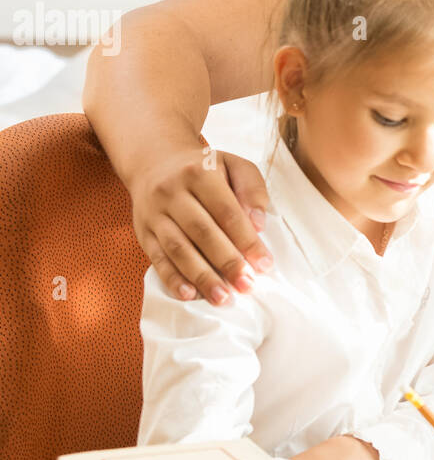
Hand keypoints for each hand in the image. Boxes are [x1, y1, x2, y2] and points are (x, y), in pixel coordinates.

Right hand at [131, 143, 273, 303]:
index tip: (264, 264)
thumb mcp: (233, 165)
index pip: (226, 211)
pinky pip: (157, 258)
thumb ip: (252, 189)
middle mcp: (172, 192)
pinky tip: (189, 295)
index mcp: (200, 173)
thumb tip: (258, 224)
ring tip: (222, 298)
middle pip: (202, 232)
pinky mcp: (143, 232)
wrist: (155, 162)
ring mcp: (154, 214)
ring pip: (178, 248)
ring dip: (201, 276)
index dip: (246, 239)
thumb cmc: (204, 169)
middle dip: (226, 262)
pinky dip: (172, 279)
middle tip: (247, 285)